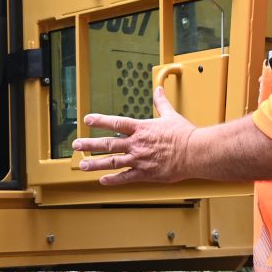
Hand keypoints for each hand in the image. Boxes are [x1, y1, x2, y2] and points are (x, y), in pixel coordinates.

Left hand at [70, 87, 193, 184]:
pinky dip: (113, 180)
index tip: (87, 119)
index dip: (99, 120)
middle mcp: (136, 144)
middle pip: (108, 144)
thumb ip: (161, 103)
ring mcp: (139, 159)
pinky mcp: (145, 173)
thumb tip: (158, 90)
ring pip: (112, 162)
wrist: (194, 152)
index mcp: (141, 128)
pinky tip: (103, 181)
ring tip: (83, 165)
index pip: (115, 122)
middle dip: (90, 144)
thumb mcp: (170, 115)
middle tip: (76, 144)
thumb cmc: (185, 135)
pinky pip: (125, 178)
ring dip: (95, 163)